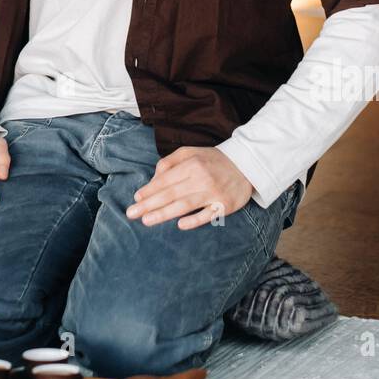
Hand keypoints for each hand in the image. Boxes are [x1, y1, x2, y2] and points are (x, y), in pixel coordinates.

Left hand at [125, 147, 253, 229]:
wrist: (247, 164)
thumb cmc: (212, 160)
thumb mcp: (190, 153)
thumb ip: (169, 162)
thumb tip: (152, 180)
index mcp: (191, 164)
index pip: (165, 179)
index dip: (149, 189)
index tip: (136, 198)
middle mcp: (201, 177)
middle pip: (171, 193)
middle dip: (149, 204)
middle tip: (132, 213)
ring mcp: (214, 192)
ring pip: (185, 205)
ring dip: (164, 213)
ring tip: (147, 220)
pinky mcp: (225, 205)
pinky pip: (208, 215)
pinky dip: (194, 220)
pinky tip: (180, 225)